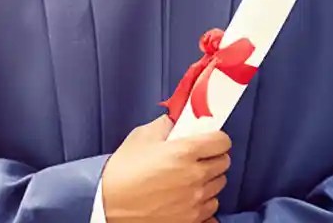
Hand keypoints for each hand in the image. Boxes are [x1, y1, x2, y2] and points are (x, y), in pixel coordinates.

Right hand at [101, 114, 230, 222]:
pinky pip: (211, 209)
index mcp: (185, 152)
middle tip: (197, 158)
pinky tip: (187, 198)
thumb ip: (166, 125)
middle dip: (213, 158)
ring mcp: (195, 201)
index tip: (209, 140)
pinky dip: (203, 203)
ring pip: (218, 186)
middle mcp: (195, 177)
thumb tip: (178, 120)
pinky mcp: (191, 220)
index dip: (216, 138)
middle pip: (224, 163)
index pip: (222, 141)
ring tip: (188, 179)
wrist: (108, 206)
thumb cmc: (122, 172)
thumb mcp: (141, 137)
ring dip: (208, 181)